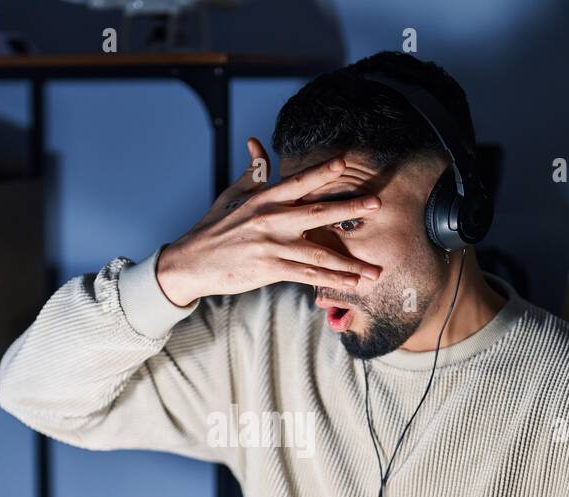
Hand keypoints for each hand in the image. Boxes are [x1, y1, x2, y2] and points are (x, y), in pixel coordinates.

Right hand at [155, 137, 383, 306]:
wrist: (193, 261)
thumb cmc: (214, 226)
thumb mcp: (233, 194)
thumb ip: (253, 170)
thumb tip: (256, 142)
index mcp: (264, 199)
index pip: (297, 181)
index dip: (321, 171)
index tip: (344, 162)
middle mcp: (271, 220)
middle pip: (317, 212)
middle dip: (349, 208)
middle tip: (376, 204)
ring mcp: (272, 246)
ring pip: (318, 253)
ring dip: (349, 262)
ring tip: (375, 268)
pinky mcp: (270, 269)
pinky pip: (307, 275)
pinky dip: (331, 280)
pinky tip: (351, 283)